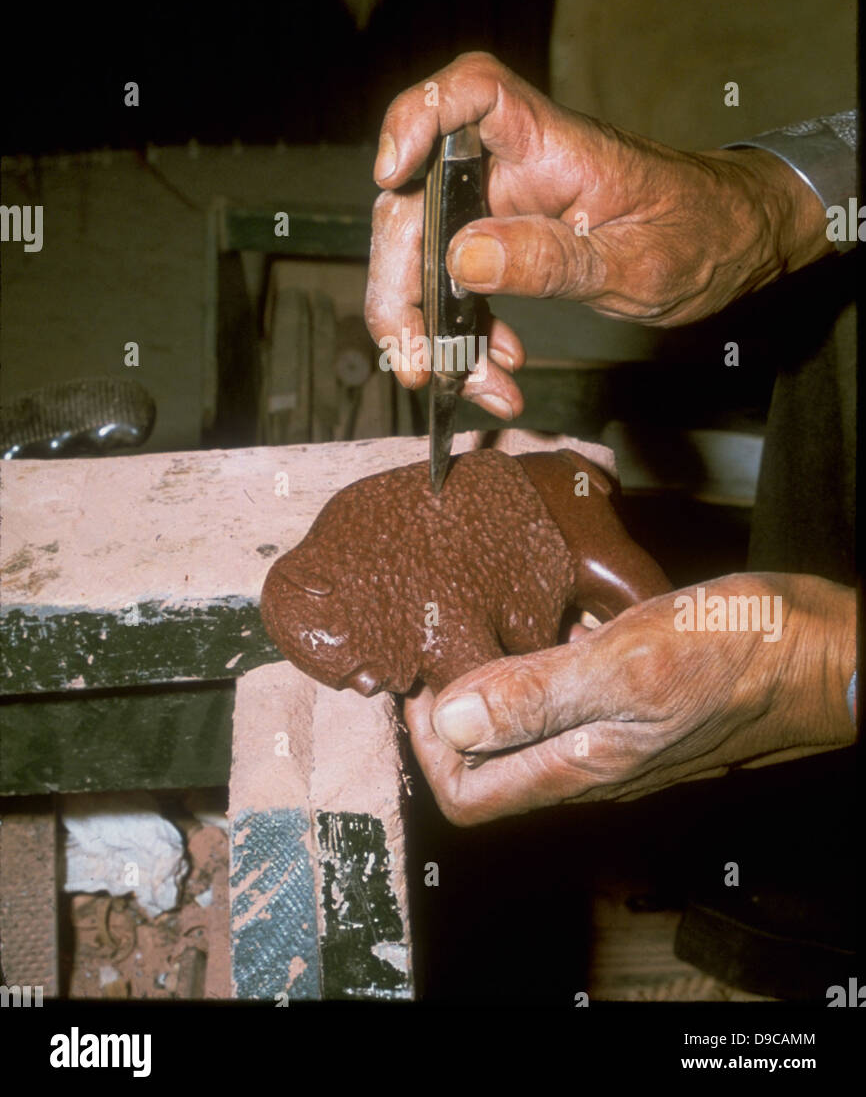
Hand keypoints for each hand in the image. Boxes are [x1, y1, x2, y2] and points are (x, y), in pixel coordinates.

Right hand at [365, 52, 829, 417]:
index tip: (392, 175)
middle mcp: (516, 167)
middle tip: (417, 355)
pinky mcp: (506, 241)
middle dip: (402, 283)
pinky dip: (464, 333)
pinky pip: (459, 282)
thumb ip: (552, 259)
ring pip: (428, 251)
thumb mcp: (639, 261)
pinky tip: (491, 368)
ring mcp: (506, 204)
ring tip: (460, 380)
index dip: (417, 117)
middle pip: (421, 197)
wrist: (733, 245)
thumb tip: (463, 257)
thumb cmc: (702, 233)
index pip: (473, 93)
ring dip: (429, 325)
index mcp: (554, 146)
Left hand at [404, 573, 854, 824]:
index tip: (422, 682)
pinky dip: (550, 656)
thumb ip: (536, 696)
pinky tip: (559, 609)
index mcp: (583, 765)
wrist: (824, 652)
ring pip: (530, 724)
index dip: (430, 746)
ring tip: (487, 619)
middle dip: (453, 709)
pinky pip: (573, 692)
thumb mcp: (625, 666)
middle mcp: (594, 761)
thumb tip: (447, 721)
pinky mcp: (640, 700)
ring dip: (499, 678)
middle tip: (442, 643)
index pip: (471, 795)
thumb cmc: (738, 654)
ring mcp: (619, 733)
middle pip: (492, 762)